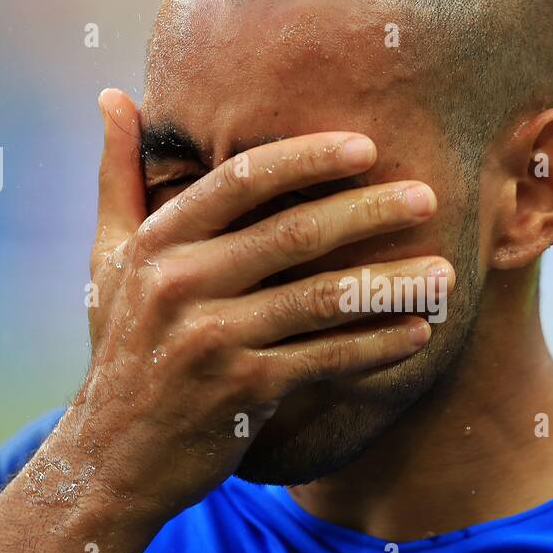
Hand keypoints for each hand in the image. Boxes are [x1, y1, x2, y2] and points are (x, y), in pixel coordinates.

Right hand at [60, 89, 453, 517]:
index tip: (367, 145)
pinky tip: (419, 332)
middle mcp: (181, 284)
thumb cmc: (123, 349)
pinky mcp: (242, 392)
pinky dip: (377, 346)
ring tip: (444, 272)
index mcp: (158, 242)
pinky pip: (327, 359)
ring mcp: (211, 340)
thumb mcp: (108, 262)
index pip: (241, 180)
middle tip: (428, 196)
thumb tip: (112, 93)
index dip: (307, 157)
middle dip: (369, 211)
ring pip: (322, 299)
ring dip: (392, 282)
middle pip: (294, 232)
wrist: (110, 458)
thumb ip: (118, 178)